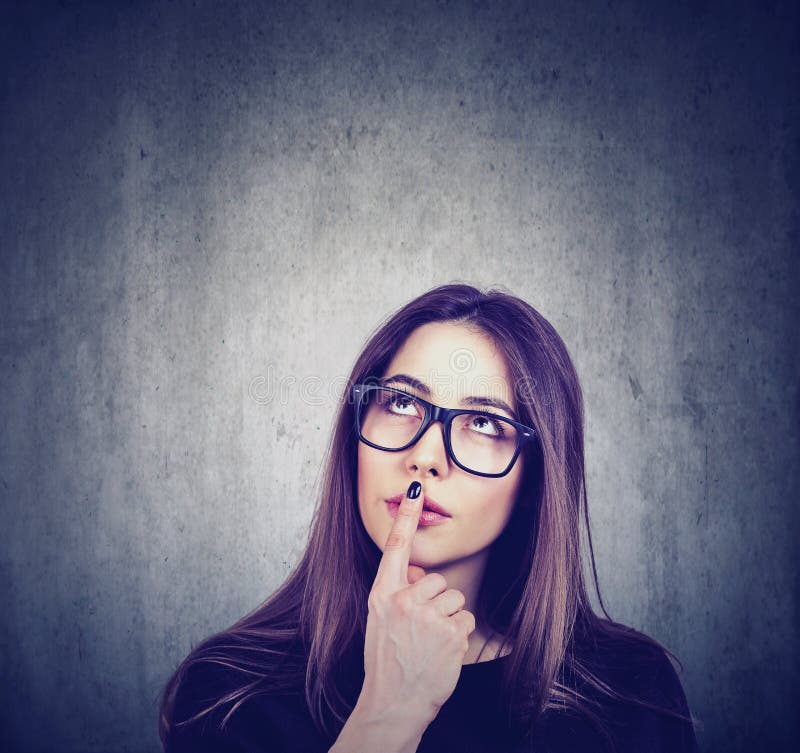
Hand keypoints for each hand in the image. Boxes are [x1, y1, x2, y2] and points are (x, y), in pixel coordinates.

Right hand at [359, 480, 475, 726]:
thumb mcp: (381, 620)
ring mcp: (426, 617)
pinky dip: (459, 635)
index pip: (395, 547)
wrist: (393, 702)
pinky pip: (466, 619)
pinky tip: (443, 651)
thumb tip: (420, 573)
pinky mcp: (450, 633)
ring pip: (454, 598)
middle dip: (435, 601)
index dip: (406, 516)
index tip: (415, 489)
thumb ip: (398, 591)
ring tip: (430, 642)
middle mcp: (403, 600)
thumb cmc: (387, 659)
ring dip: (448, 618)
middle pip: (436, 579)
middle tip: (420, 629)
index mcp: (382, 594)